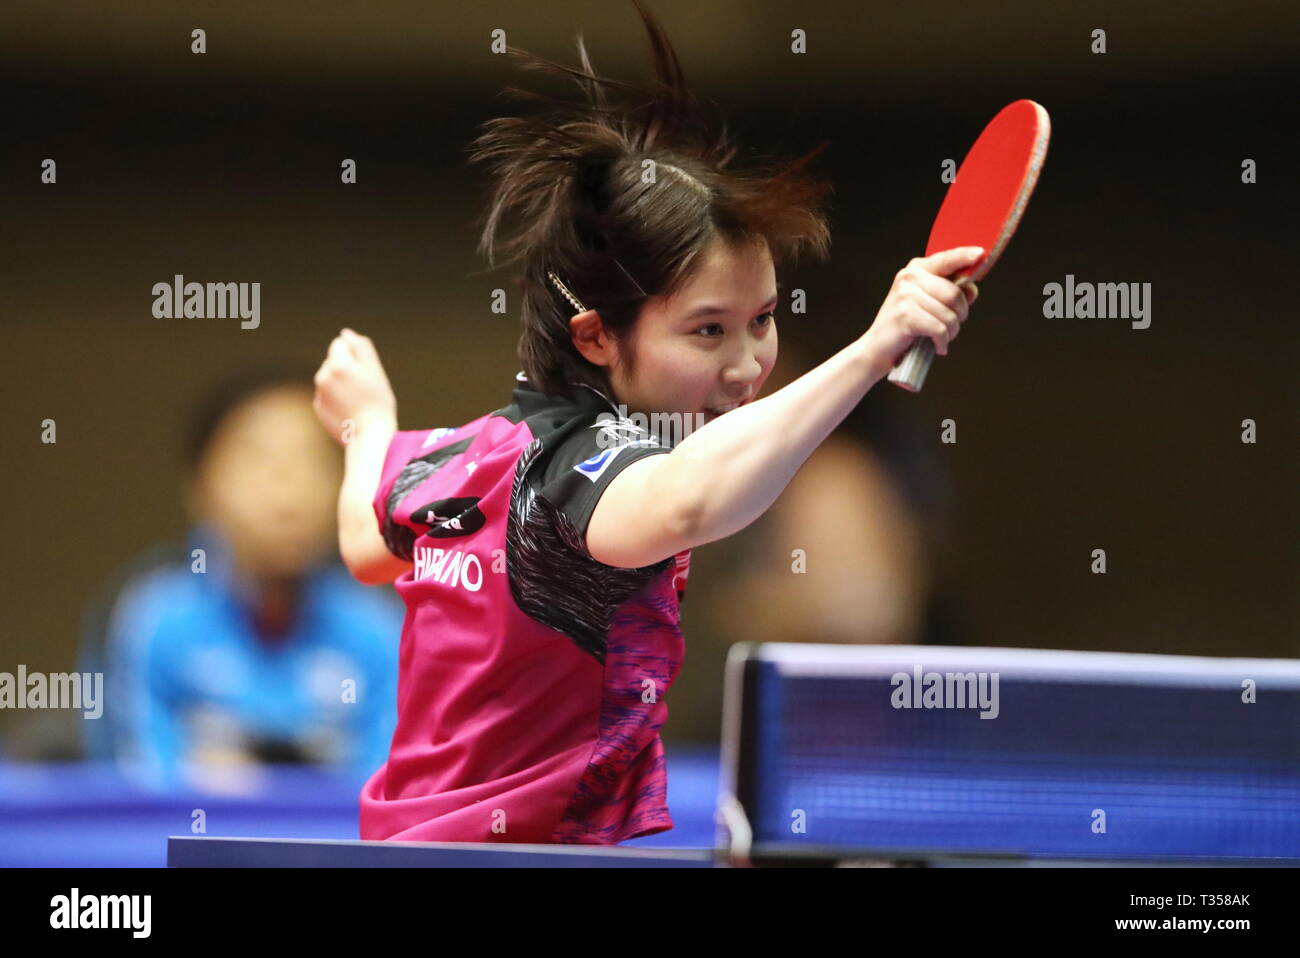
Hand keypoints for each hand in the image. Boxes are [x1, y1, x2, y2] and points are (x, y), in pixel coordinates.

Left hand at [312, 329, 397, 443]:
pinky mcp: (318, 407)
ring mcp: (319, 393)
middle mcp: (323, 376)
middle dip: (346, 368)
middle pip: (334, 361)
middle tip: (364, 387)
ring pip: (330, 378)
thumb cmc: (378, 402)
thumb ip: (361, 347)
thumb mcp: (375, 370)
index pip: (340, 344)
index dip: (355, 355)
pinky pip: (328, 395)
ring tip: (357, 399)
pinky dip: (337, 398)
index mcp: (337, 364)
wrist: (369, 436)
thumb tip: (346, 334)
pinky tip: (350, 409)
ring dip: (341, 383)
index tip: (366, 371)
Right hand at [859, 246, 982, 376]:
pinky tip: (937, 346)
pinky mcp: (905, 315)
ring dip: (951, 332)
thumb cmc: (905, 327)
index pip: (947, 259)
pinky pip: (939, 328)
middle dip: (960, 314)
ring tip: (940, 338)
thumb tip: (972, 289)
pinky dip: (942, 342)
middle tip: (950, 327)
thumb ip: (950, 294)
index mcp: (916, 269)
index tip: (980, 253)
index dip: (964, 256)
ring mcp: (906, 295)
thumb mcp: (929, 305)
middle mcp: (910, 277)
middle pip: (955, 293)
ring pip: (949, 314)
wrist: (876, 349)